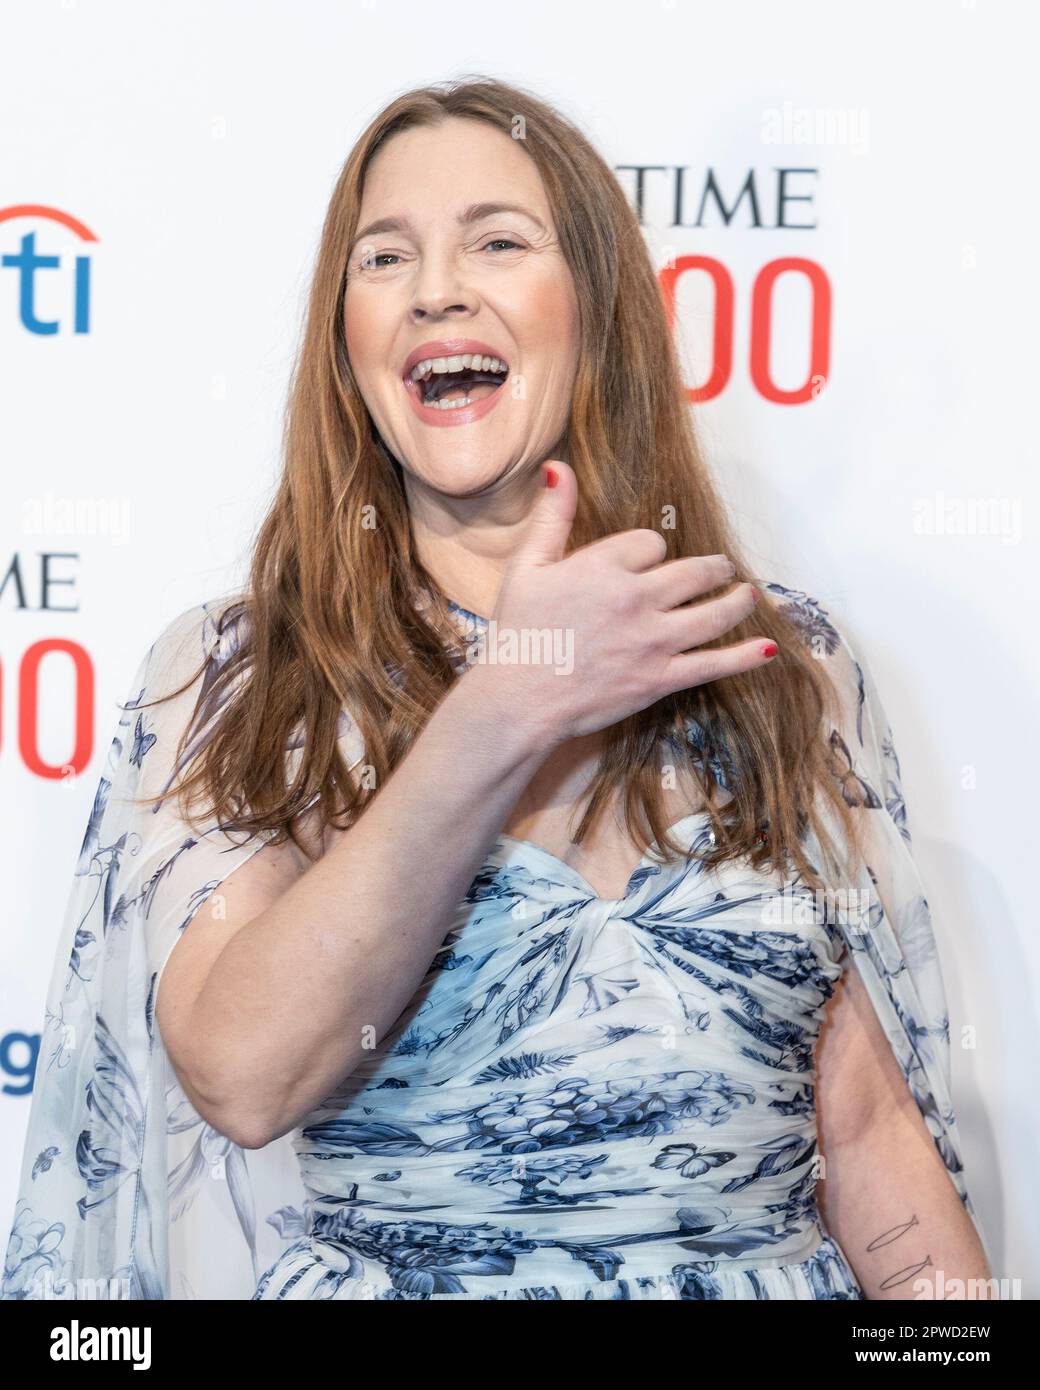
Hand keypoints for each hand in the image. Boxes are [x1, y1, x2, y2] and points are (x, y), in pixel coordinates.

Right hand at [482, 459, 775, 745]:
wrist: (518, 700)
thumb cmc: (518, 633)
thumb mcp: (527, 566)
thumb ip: (552, 517)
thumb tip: (561, 468)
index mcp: (604, 566)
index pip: (650, 544)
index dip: (650, 552)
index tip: (645, 563)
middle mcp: (637, 599)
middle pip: (694, 573)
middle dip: (713, 570)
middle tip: (722, 570)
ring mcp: (654, 640)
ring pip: (714, 613)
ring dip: (738, 602)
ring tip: (748, 596)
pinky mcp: (660, 679)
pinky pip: (714, 664)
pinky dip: (745, 656)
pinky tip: (766, 648)